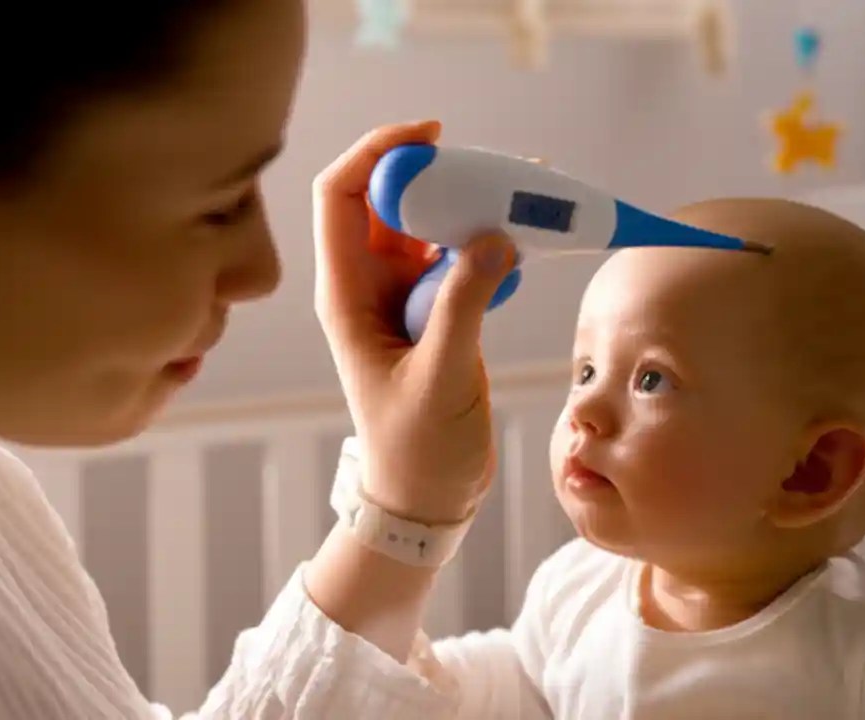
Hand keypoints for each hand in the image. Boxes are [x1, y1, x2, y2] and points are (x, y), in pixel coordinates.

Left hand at [312, 121, 517, 524]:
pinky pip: (458, 253)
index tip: (431, 137)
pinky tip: (524, 233)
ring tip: (520, 191)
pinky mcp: (435, 308)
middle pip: (388, 197)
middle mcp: (367, 284)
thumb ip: (463, 307)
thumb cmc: (416, 449)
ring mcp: (402, 294)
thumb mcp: (439, 378)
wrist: (425, 496)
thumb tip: (494, 239)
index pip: (340, 196)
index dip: (377, 153)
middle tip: (491, 168)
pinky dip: (487, 237)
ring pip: (427, 222)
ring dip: (467, 202)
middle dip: (434, 172)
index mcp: (345, 295)